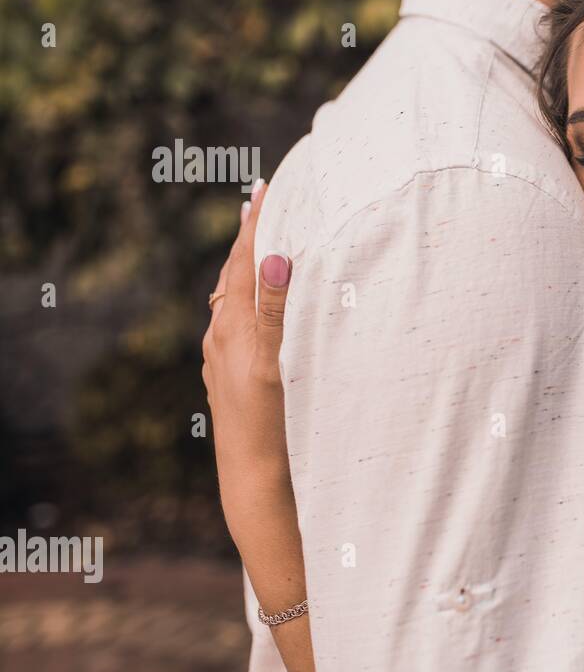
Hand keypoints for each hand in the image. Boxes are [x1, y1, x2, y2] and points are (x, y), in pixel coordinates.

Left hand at [201, 181, 293, 517]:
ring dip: (245, 270)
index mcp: (232, 329)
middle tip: (259, 204)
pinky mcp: (232, 379)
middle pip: (232, 276)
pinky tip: (253, 310)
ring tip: (256, 247)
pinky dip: (247, 301)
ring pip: (232, 301)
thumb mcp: (274, 363)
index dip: (255, 225)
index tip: (263, 188)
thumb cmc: (271, 425)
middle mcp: (221, 340)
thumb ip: (272, 311)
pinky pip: (237, 325)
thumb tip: (270, 257)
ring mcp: (223, 361)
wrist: (256, 482)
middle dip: (248, 240)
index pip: (244, 263)